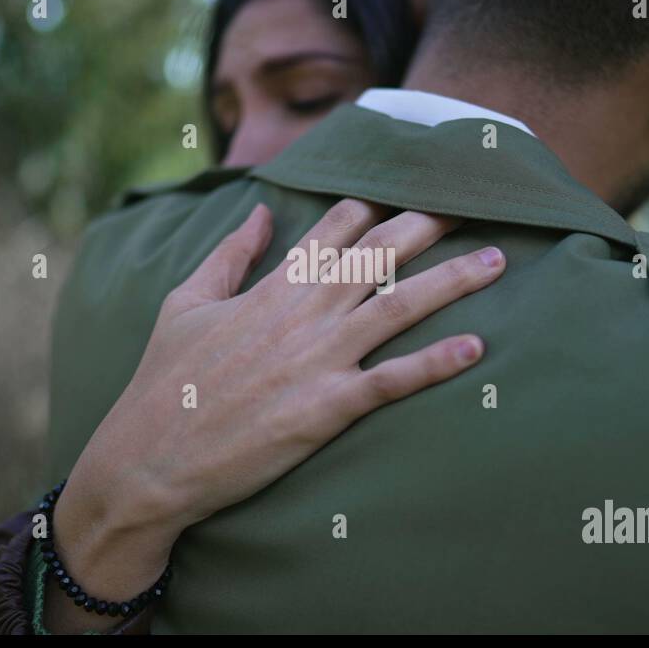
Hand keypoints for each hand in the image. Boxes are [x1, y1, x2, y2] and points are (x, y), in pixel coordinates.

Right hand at [46, 199, 505, 631]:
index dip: (375, 207)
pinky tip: (476, 348)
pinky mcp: (327, 408)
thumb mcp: (186, 302)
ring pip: (399, 307)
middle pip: (379, 255)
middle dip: (428, 224)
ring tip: (498, 261)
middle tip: (472, 201)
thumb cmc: (164, 381)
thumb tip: (261, 212)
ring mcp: (319, 359)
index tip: (409, 189)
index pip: (334, 230)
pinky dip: (436, 363)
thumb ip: (228, 255)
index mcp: (271, 287)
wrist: (150, 458)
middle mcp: (303, 314)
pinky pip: (393, 380)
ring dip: (453, 281)